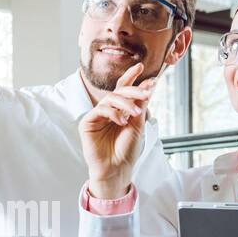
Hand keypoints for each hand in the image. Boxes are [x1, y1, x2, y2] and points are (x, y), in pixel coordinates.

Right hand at [80, 63, 155, 198]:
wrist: (116, 169)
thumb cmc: (126, 150)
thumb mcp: (138, 125)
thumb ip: (140, 106)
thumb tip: (149, 85)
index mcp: (120, 110)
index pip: (124, 89)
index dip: (131, 76)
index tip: (141, 67)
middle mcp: (108, 110)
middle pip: (119, 91)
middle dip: (133, 89)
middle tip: (147, 92)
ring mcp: (97, 116)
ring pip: (110, 98)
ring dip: (125, 103)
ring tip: (135, 114)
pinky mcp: (88, 123)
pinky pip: (100, 110)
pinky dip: (113, 113)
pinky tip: (121, 121)